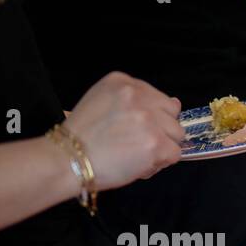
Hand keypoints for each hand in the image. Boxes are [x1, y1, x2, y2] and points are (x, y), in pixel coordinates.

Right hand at [64, 71, 183, 186]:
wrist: (68, 158)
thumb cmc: (84, 136)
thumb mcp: (103, 101)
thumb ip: (138, 101)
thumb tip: (176, 104)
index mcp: (122, 82)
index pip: (158, 98)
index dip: (151, 118)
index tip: (133, 128)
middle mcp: (137, 95)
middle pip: (171, 116)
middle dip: (160, 132)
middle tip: (134, 142)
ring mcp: (148, 119)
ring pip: (176, 135)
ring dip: (162, 147)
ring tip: (136, 153)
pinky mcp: (156, 143)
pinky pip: (175, 154)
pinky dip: (161, 163)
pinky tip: (139, 163)